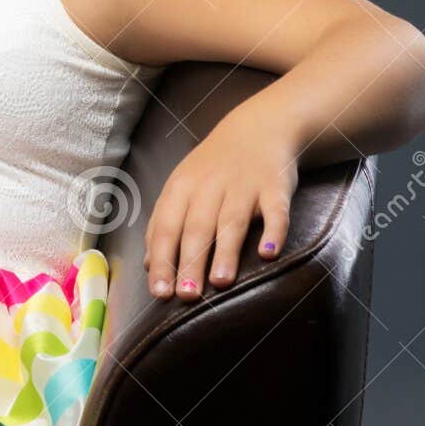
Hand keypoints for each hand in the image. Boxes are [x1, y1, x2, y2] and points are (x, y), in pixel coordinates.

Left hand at [143, 111, 297, 301]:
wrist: (256, 129)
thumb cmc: (211, 169)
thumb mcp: (180, 188)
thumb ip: (163, 224)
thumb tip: (149, 265)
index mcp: (181, 189)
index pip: (166, 227)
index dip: (162, 259)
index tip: (159, 291)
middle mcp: (209, 187)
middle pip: (196, 228)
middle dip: (190, 262)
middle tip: (186, 296)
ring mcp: (243, 186)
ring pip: (231, 221)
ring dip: (225, 252)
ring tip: (220, 282)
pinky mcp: (275, 186)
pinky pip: (275, 210)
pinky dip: (273, 231)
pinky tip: (268, 253)